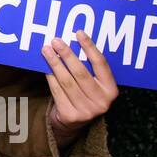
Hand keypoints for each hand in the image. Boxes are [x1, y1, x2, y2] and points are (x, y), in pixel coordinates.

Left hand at [41, 31, 118, 147]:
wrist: (74, 123)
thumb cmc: (84, 95)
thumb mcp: (94, 83)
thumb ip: (88, 67)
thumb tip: (71, 41)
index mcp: (111, 90)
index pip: (101, 64)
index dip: (90, 47)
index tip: (79, 33)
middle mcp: (101, 102)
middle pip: (81, 72)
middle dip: (67, 54)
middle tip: (56, 41)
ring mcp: (86, 110)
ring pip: (66, 81)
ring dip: (54, 63)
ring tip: (46, 50)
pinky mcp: (70, 115)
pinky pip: (57, 91)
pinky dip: (50, 77)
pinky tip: (45, 66)